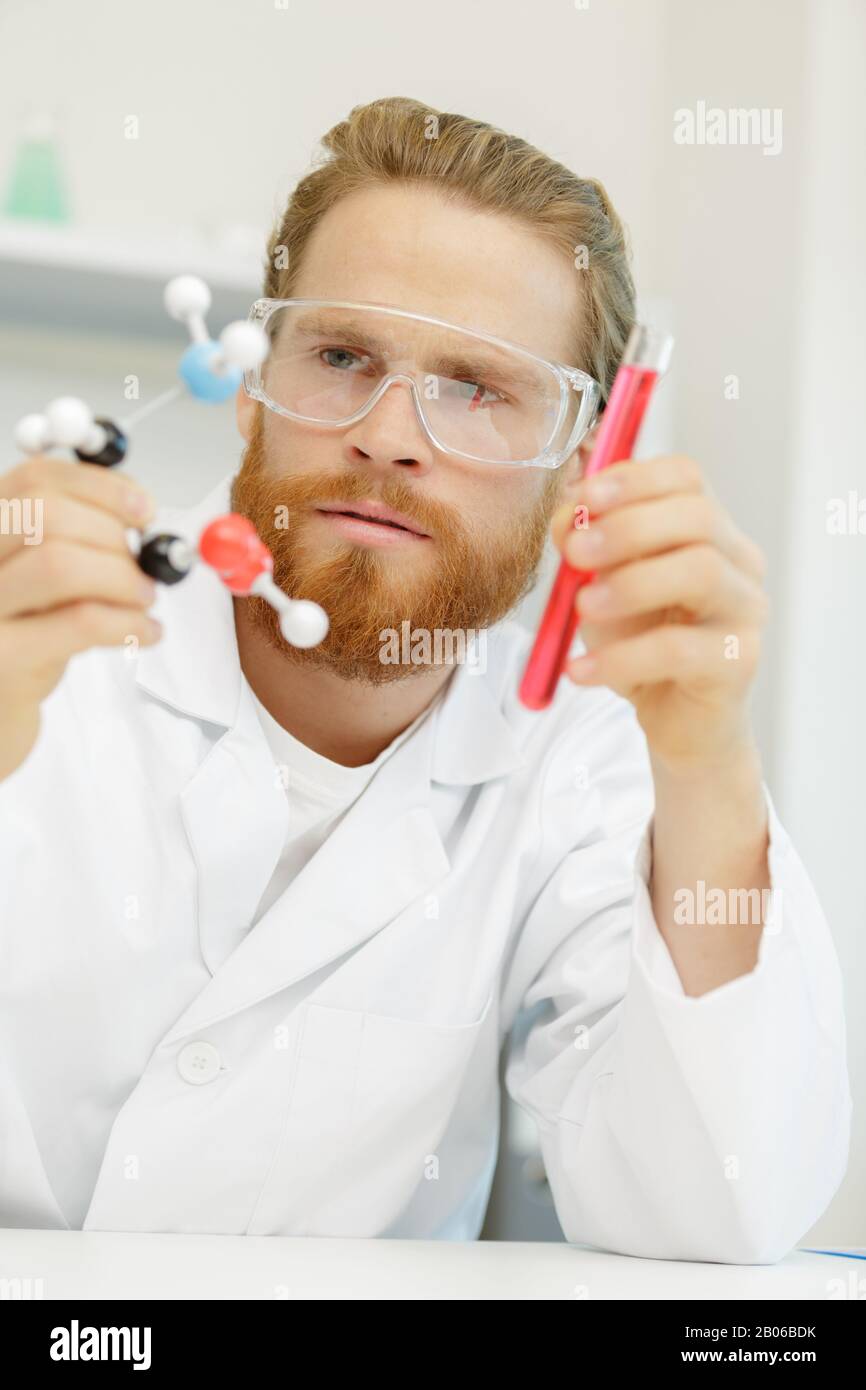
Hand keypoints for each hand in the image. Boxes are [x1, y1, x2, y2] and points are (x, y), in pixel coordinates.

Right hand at [0, 455, 161, 780]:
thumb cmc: (27, 630)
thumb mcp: (46, 574)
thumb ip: (83, 535)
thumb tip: (140, 510)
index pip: (35, 479)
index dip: (100, 486)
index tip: (144, 509)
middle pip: (47, 515)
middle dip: (114, 536)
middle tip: (148, 566)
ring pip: (60, 564)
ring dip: (124, 578)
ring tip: (146, 599)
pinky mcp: (4, 658)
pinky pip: (80, 623)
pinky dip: (130, 622)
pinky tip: (148, 630)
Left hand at [552, 454, 768, 773]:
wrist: (674, 722)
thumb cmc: (639, 643)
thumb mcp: (601, 587)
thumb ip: (584, 547)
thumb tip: (566, 516)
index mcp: (708, 530)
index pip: (686, 478)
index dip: (635, 479)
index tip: (584, 498)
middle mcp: (738, 562)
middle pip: (698, 517)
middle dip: (628, 528)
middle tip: (575, 553)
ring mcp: (746, 611)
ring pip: (701, 572)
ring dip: (631, 584)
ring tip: (582, 609)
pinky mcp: (738, 663)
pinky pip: (679, 650)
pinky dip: (620, 657)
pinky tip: (580, 670)